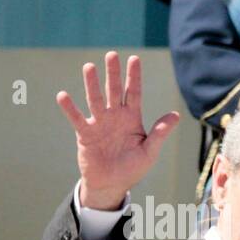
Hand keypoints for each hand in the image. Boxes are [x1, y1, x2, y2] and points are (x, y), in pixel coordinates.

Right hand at [57, 52, 179, 208]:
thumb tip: (176, 114)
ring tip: (89, 67)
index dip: (134, 77)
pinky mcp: (85, 133)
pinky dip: (69, 108)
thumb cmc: (132, 168)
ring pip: (95, 100)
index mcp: (132, 119)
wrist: (112, 184)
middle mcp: (115, 117)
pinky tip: (63, 95)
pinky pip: (76, 118)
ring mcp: (99, 123)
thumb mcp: (150, 151)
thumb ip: (160, 132)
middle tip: (111, 55)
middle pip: (114, 91)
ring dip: (92, 84)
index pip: (134, 93)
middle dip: (113, 73)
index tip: (134, 58)